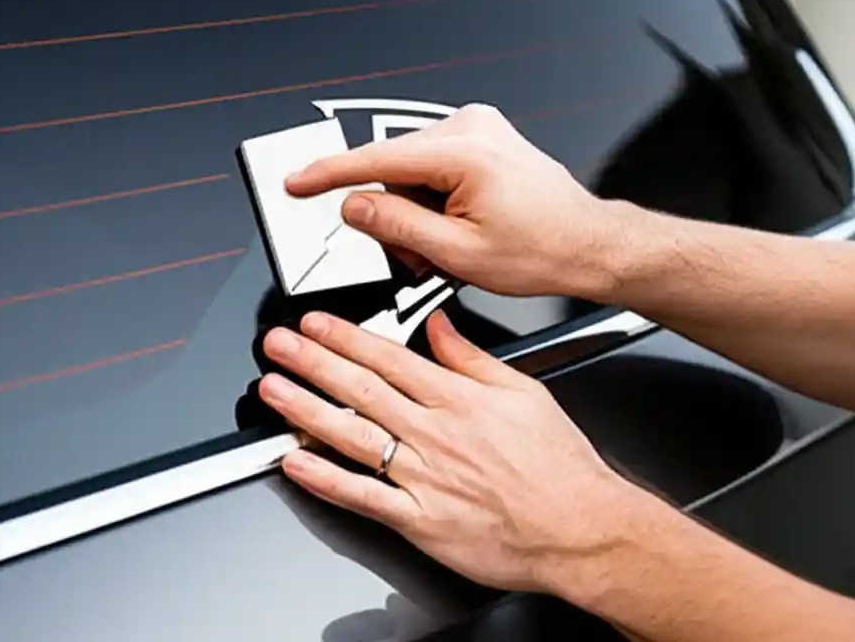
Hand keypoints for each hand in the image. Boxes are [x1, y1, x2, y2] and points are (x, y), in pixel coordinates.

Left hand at [257, 310, 646, 599]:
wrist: (581, 530)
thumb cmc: (560, 468)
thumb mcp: (524, 392)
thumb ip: (472, 358)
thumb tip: (440, 326)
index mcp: (459, 400)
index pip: (389, 358)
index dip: (344, 338)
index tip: (314, 324)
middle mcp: (436, 434)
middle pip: (361, 389)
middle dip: (312, 363)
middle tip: (277, 345)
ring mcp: (425, 477)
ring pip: (353, 435)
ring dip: (306, 409)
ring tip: (273, 390)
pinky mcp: (420, 520)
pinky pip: (363, 496)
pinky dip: (325, 478)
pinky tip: (296, 461)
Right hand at [285, 103, 625, 297]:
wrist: (586, 245)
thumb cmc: (543, 249)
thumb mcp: (458, 252)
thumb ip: (397, 226)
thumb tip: (354, 206)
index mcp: (465, 152)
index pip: (376, 158)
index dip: (328, 174)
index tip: (296, 182)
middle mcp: (471, 127)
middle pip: (394, 168)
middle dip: (395, 214)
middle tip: (418, 253)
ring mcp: (478, 128)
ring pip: (410, 170)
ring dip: (415, 211)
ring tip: (446, 244)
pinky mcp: (481, 137)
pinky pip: (432, 166)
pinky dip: (432, 199)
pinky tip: (453, 225)